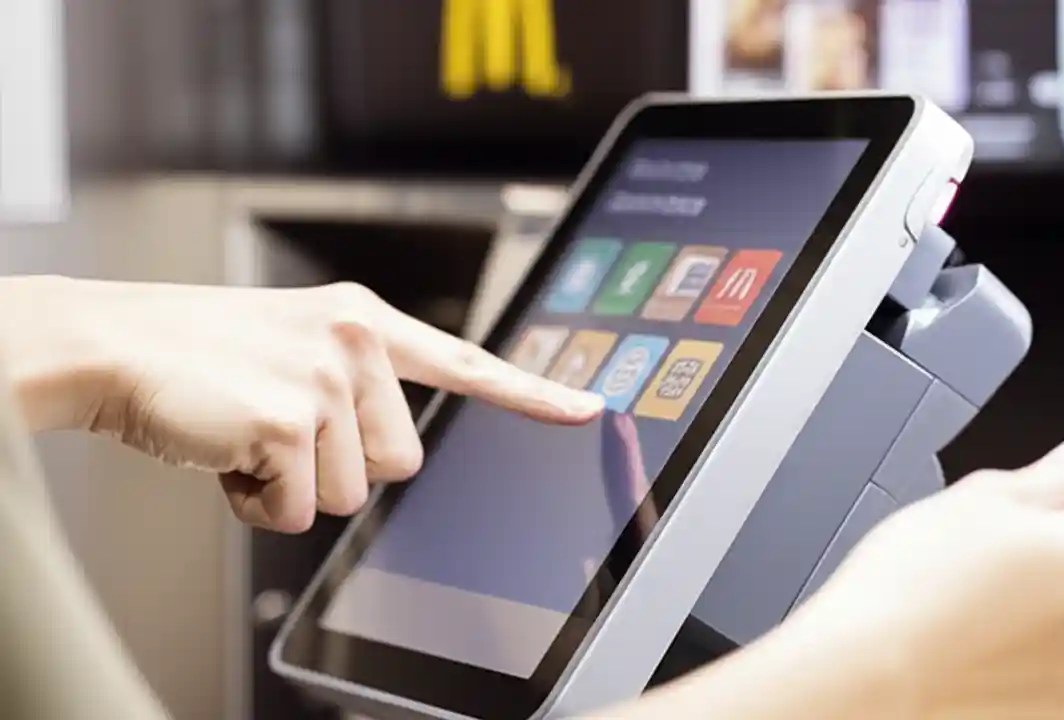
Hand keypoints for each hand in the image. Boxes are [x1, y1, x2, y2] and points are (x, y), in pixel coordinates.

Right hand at [0, 276, 601, 532]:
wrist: (118, 345)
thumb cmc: (203, 356)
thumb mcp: (296, 346)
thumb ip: (356, 381)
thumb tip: (393, 452)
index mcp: (364, 322)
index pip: (465, 361)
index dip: (530, 395)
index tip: (587, 409)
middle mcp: (356, 342)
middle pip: (400, 462)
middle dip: (339, 466)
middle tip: (278, 427)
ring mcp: (326, 379)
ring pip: (352, 493)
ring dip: (295, 484)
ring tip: (247, 434)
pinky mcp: (292, 421)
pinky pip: (299, 511)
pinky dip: (259, 503)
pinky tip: (228, 454)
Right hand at [789, 454, 1063, 719]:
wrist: (864, 671)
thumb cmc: (912, 586)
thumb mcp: (982, 495)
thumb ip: (1058, 474)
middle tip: (1001, 535)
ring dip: (1048, 595)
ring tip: (974, 587)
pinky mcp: (1055, 708)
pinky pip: (1056, 657)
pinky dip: (1026, 641)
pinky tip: (971, 627)